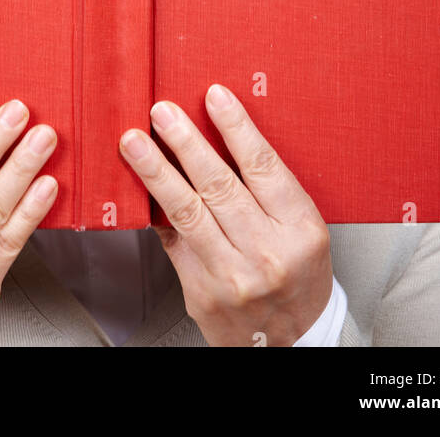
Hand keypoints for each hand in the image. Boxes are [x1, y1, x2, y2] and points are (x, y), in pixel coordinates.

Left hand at [119, 84, 332, 346]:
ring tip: (135, 143)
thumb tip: (219, 136)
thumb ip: (269, 191)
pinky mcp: (201, 292)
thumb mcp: (304, 231)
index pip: (263, 167)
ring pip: (187, 213)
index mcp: (300, 230)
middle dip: (185, 143)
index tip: (214, 96)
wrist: (291, 343)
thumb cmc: (299, 278)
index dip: (236, 127)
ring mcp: (231, 276)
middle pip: (219, 186)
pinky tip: (137, 185)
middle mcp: (266, 253)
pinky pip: (171, 242)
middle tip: (163, 113)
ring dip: (156, 171)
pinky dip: (153, 210)